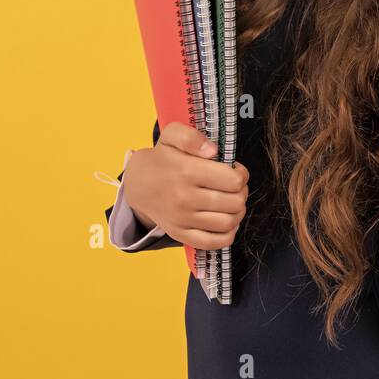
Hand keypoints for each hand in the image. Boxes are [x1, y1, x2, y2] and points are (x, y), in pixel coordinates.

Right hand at [121, 122, 248, 249]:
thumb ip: (192, 137)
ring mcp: (182, 219)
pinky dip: (228, 234)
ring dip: (238, 211)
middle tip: (234, 186)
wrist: (137, 184)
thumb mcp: (172, 136)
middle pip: (235, 202)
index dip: (241, 174)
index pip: (233, 180)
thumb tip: (213, 150)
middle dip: (242, 192)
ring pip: (229, 222)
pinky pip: (214, 242)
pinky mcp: (180, 234)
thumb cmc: (161, 159)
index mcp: (186, 171)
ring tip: (230, 201)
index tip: (235, 170)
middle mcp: (184, 198)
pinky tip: (226, 220)